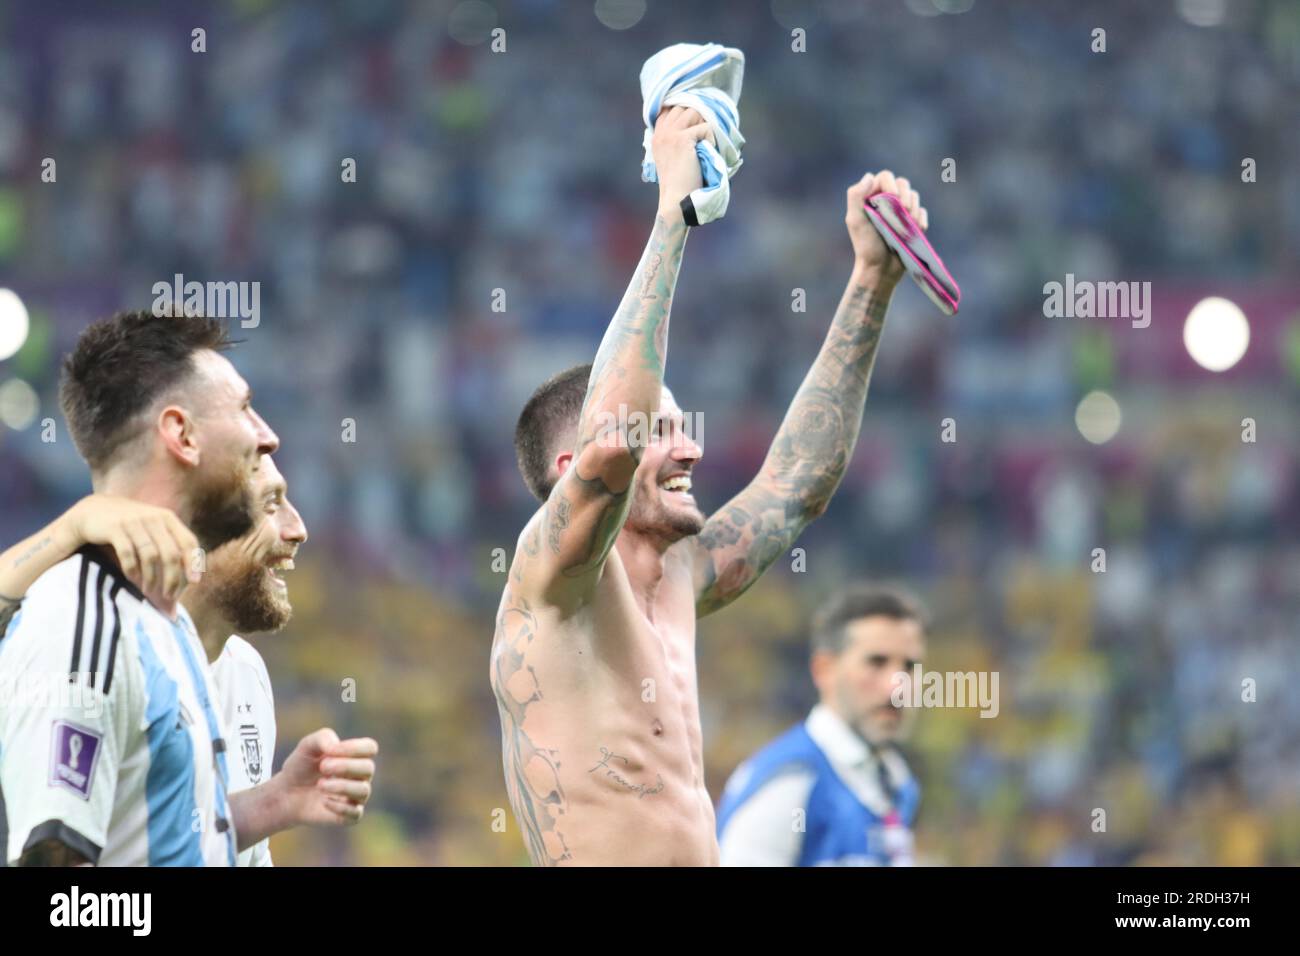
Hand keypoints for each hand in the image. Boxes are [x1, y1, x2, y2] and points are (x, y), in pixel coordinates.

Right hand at [61, 495, 199, 601]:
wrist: (95, 511)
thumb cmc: (130, 530)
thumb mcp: (152, 533)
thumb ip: (167, 553)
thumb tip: (174, 601)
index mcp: (168, 518)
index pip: (188, 541)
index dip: (193, 562)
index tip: (194, 582)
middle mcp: (153, 517)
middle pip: (170, 553)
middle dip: (172, 579)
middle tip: (169, 597)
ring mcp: (133, 521)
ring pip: (150, 555)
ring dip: (151, 578)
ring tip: (149, 592)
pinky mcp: (114, 528)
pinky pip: (128, 553)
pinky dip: (132, 570)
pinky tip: (132, 579)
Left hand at [273, 728, 377, 827]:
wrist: (286, 794)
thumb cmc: (301, 767)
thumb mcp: (307, 746)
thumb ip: (323, 738)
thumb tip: (336, 747)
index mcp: (354, 756)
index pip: (370, 748)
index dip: (354, 748)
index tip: (330, 751)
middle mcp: (360, 776)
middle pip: (368, 768)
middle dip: (345, 766)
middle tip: (323, 767)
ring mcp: (356, 796)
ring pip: (364, 791)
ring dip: (341, 786)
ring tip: (320, 785)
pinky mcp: (349, 815)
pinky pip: (355, 813)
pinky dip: (339, 806)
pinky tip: (324, 801)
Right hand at [651, 106, 713, 220]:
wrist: (677, 200)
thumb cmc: (679, 184)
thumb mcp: (672, 158)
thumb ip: (676, 140)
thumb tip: (695, 122)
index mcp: (656, 137)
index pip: (668, 109)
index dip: (683, 112)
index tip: (695, 123)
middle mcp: (662, 133)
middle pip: (682, 107)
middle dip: (697, 116)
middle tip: (705, 134)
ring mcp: (671, 135)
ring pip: (694, 112)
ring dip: (704, 125)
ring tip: (706, 142)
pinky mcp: (683, 139)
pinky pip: (705, 127)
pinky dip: (711, 138)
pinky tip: (708, 152)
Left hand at [845, 169, 928, 286]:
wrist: (881, 269)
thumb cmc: (866, 246)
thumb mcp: (856, 221)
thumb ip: (856, 196)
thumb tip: (869, 176)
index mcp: (871, 197)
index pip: (885, 177)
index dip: (891, 184)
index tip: (893, 199)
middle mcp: (886, 201)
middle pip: (903, 183)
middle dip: (906, 195)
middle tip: (903, 211)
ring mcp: (900, 212)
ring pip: (914, 196)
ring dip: (913, 207)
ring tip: (907, 224)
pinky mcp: (912, 223)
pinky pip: (922, 212)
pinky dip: (920, 219)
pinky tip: (914, 231)